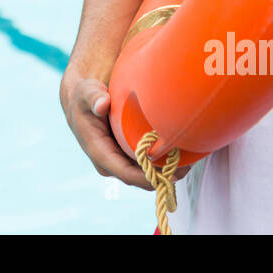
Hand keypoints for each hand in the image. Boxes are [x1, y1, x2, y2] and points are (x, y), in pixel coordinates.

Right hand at [60, 72, 181, 190]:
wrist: (83, 100)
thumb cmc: (85, 96)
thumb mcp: (86, 93)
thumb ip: (93, 97)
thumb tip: (102, 104)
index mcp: (99, 153)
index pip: (126, 173)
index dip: (148, 177)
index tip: (169, 174)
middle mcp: (110, 163)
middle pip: (140, 179)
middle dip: (162, 177)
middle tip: (186, 166)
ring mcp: (119, 161)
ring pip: (145, 175)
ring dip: (165, 172)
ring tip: (188, 161)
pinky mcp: (127, 156)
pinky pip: (147, 166)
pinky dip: (162, 163)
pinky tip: (180, 153)